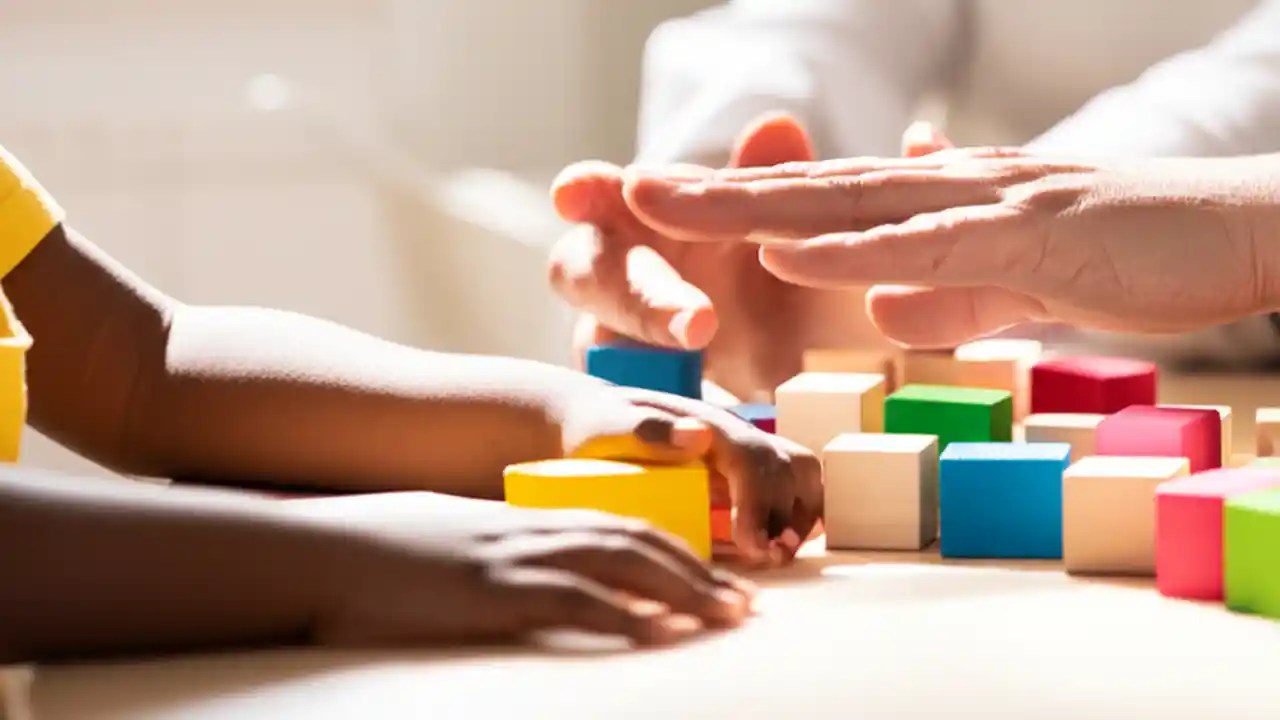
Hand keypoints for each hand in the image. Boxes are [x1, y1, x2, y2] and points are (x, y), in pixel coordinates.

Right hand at [287, 492, 755, 647]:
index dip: (673, 551)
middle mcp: (531, 529)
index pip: (619, 526)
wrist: (320, 549)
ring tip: (726, 618)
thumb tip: (520, 582)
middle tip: (744, 606)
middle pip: (637, 540)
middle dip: (698, 573)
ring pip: (621, 562)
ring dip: (682, 590)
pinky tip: (659, 634)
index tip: (712, 581)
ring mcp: (514, 556)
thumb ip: (495, 555)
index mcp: (524, 519)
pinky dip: (624, 615)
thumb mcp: (449, 542)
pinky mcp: (492, 589)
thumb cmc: (375, 551)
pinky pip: (574, 599)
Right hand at [547, 113, 895, 400]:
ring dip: (649, 367)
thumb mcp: (793, 231)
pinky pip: (630, 421)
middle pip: (584, 276)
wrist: (823, 367)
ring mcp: (621, 348)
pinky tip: (702, 442)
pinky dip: (656, 429)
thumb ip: (775, 184)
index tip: (574, 193)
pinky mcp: (639, 410)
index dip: (584, 193)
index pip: (597, 197)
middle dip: (634, 294)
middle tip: (699, 322)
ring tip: (709, 396)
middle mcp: (618, 281)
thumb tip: (776, 126)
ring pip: (600, 353)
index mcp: (642, 219)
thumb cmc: (789, 276)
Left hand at [556, 377, 822, 567]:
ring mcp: (741, 451)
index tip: (753, 546)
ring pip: (799, 471)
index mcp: (707, 423)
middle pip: (787, 466)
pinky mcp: (741, 472)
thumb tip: (701, 434)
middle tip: (769, 559)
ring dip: (801, 514)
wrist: (591, 419)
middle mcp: (734, 434)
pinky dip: (797, 514)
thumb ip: (649, 430)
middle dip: (788, 515)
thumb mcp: (608, 426)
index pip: (753, 458)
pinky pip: (789, 486)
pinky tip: (779, 545)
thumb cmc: (594, 426)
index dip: (759, 504)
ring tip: (778, 554)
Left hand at [620, 148, 1279, 346]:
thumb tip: (880, 313)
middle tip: (627, 189)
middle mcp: (955, 188)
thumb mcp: (1022, 287)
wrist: (1246, 229)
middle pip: (815, 190)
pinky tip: (785, 253)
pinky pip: (926, 246)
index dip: (748, 203)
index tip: (674, 212)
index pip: (831, 200)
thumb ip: (950, 297)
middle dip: (716, 193)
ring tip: (666, 205)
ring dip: (753, 206)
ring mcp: (989, 205)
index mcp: (950, 202)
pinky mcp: (1031, 237)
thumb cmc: (1140, 255)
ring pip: (851, 205)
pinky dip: (852, 252)